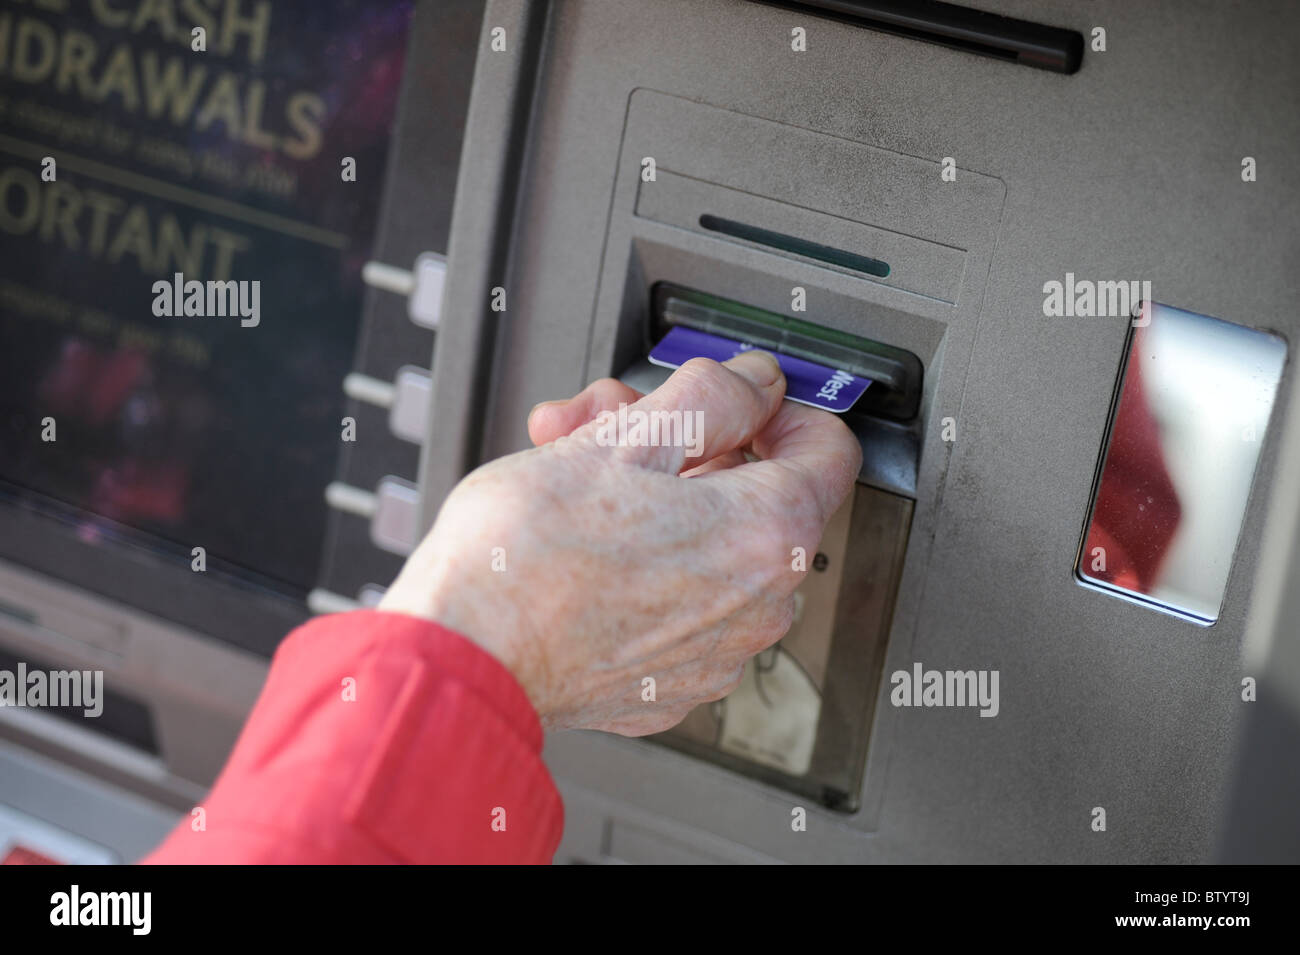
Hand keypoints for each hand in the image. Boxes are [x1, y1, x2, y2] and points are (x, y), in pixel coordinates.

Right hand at [378, 351, 860, 734]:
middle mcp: (760, 607)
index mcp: (767, 535)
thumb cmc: (527, 556)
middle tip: (614, 425)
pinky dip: (647, 567)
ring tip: (576, 476)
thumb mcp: (624, 437)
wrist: (464, 655)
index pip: (828, 449)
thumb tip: (756, 382)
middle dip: (686, 446)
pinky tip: (585, 541)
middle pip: (755, 495)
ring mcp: (717, 655)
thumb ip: (713, 395)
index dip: (779, 408)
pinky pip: (682, 606)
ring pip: (712, 549)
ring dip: (656, 501)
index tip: (738, 400)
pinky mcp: (671, 684)